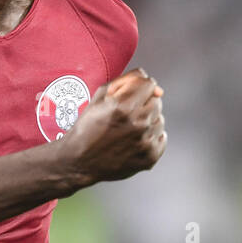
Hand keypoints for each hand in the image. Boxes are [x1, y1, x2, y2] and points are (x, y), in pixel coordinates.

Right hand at [57, 68, 165, 184]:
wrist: (79, 161)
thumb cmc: (87, 129)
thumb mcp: (99, 96)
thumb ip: (126, 81)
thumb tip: (149, 80)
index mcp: (123, 106)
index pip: (150, 84)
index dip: (140, 86)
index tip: (134, 92)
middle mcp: (137, 124)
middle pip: (156, 101)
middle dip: (143, 103)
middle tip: (127, 113)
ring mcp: (145, 142)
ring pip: (160, 119)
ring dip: (148, 120)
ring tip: (129, 128)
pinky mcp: (149, 157)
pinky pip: (162, 137)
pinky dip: (151, 137)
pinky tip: (135, 139)